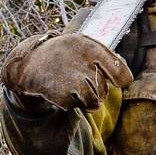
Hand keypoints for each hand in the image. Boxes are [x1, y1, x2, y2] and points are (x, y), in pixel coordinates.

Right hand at [1, 32, 132, 111]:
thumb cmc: (61, 54)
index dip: (121, 80)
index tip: (117, 81)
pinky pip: (78, 107)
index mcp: (92, 48)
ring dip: (85, 99)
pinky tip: (61, 90)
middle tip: (79, 79)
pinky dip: (72, 103)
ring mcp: (75, 82)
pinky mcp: (65, 96)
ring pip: (94, 102)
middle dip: (96, 91)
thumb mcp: (83, 46)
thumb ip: (106, 59)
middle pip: (105, 92)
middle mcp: (86, 64)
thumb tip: (126, 76)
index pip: (122, 75)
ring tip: (70, 84)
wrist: (29, 63)